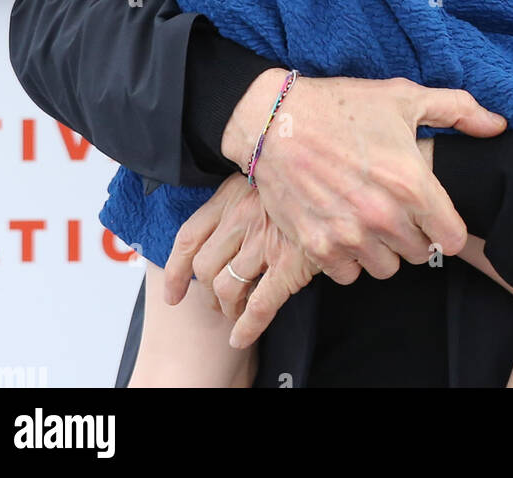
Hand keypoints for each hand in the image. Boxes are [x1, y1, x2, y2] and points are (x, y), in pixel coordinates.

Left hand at [163, 173, 321, 346]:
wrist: (338, 179)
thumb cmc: (300, 178)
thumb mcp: (262, 175)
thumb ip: (239, 198)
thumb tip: (222, 231)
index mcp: (231, 195)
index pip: (188, 238)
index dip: (175, 272)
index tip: (173, 294)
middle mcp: (241, 218)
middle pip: (204, 268)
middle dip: (207, 294)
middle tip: (218, 303)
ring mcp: (264, 242)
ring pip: (227, 288)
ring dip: (228, 308)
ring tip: (236, 313)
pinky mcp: (289, 264)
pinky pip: (259, 306)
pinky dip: (246, 327)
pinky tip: (241, 337)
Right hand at [220, 70, 507, 291]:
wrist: (274, 120)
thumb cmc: (342, 105)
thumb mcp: (404, 97)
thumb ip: (458, 110)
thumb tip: (497, 126)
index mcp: (412, 183)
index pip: (453, 238)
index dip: (446, 226)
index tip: (433, 213)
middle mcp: (383, 216)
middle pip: (421, 254)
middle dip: (414, 234)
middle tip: (396, 208)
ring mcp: (348, 236)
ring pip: (386, 268)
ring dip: (382, 249)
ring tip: (369, 218)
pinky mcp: (316, 247)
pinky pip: (348, 274)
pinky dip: (348, 258)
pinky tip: (343, 227)